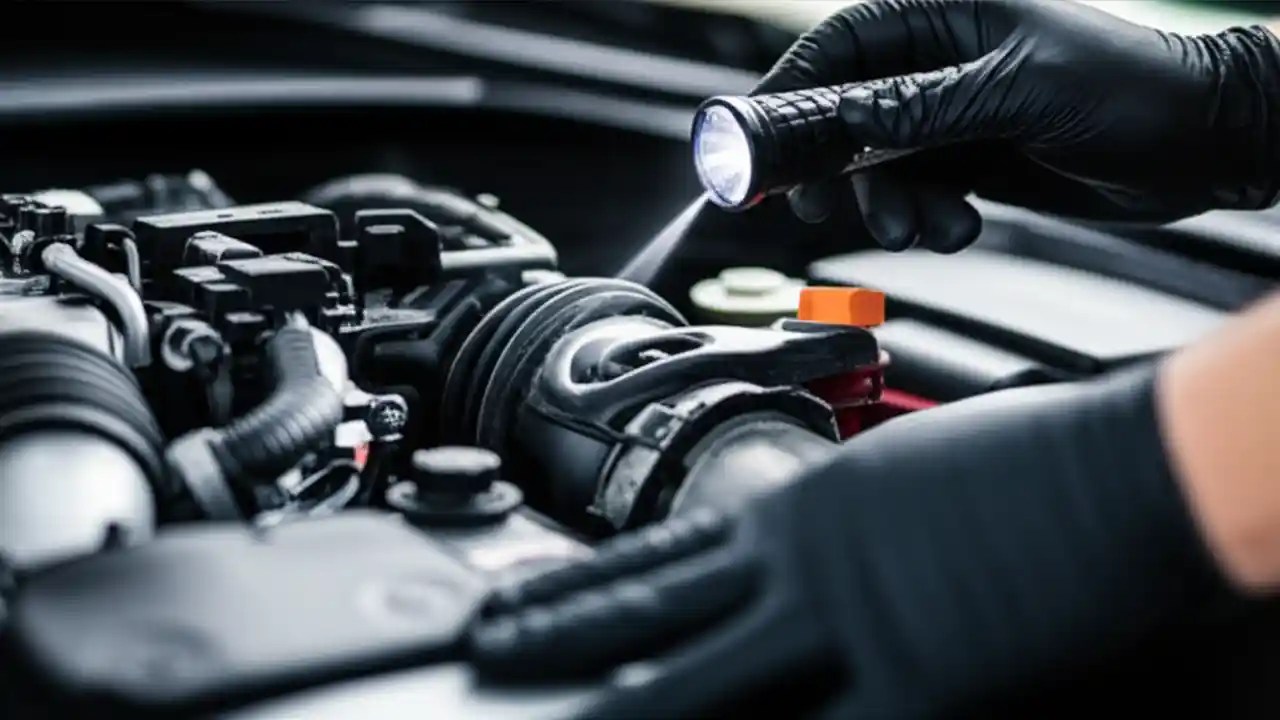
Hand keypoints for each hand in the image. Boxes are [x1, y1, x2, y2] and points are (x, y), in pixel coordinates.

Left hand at [468, 367, 1226, 715]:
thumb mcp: (899, 475)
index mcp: (799, 508)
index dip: (575, 587)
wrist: (1124, 463)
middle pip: (652, 611)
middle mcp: (802, 565)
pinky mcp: (915, 681)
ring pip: (702, 680)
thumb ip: (832, 521)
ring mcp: (849, 625)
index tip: (512, 609)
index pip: (659, 556)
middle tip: (485, 655)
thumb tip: (788, 551)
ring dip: (624, 704)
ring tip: (557, 717)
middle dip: (558, 639)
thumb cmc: (1029, 454)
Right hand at [757, 0, 1279, 252]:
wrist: (1200, 147)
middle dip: (835, 169)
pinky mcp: (966, 158)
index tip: (754, 148)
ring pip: (874, 165)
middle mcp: (937, 62)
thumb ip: (922, 106)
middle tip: (826, 208)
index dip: (787, 97)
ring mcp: (949, 113)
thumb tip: (842, 114)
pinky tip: (959, 225)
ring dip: (888, 206)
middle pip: (841, 113)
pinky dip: (924, 219)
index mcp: (942, 15)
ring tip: (927, 225)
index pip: (836, 48)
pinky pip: (913, 193)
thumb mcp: (1016, 94)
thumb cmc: (1131, 90)